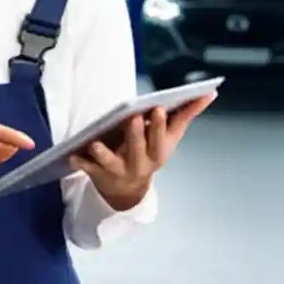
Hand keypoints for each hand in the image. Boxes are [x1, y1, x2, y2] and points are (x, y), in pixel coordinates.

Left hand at [68, 93, 216, 210]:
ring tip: (96, 143)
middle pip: (138, 149)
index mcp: (158, 153)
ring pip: (110, 163)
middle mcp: (140, 164)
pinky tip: (73, 155)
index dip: (160, 126)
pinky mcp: (98, 175)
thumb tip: (211, 92)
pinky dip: (80, 163)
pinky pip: (88, 169)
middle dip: (136, 134)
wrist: (129, 190)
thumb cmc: (151, 153)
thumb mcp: (171, 138)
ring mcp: (118, 171)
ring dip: (104, 154)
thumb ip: (187, 114)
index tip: (158, 108)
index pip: (161, 139)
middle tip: (132, 116)